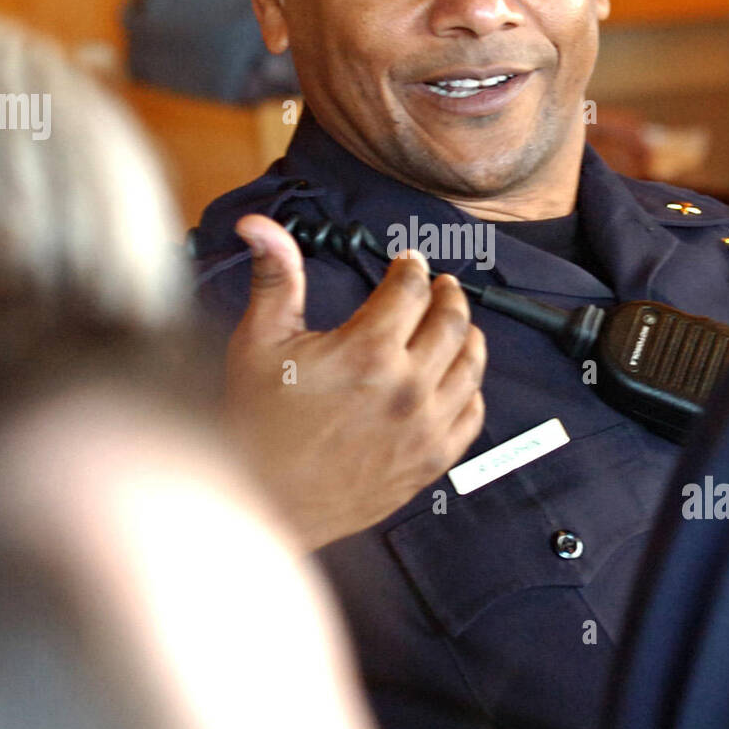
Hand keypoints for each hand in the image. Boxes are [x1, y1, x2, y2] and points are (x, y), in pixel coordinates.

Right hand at [222, 214, 486, 549]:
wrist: (263, 502)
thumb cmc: (256, 424)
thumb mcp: (259, 342)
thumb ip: (275, 278)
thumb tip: (262, 226)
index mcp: (368, 351)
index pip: (412, 289)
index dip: (412, 268)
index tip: (408, 264)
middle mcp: (406, 387)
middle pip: (452, 321)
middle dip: (449, 294)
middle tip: (442, 285)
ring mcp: (424, 427)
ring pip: (472, 366)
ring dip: (468, 336)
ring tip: (457, 325)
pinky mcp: (430, 461)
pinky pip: (472, 416)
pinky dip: (471, 390)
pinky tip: (457, 380)